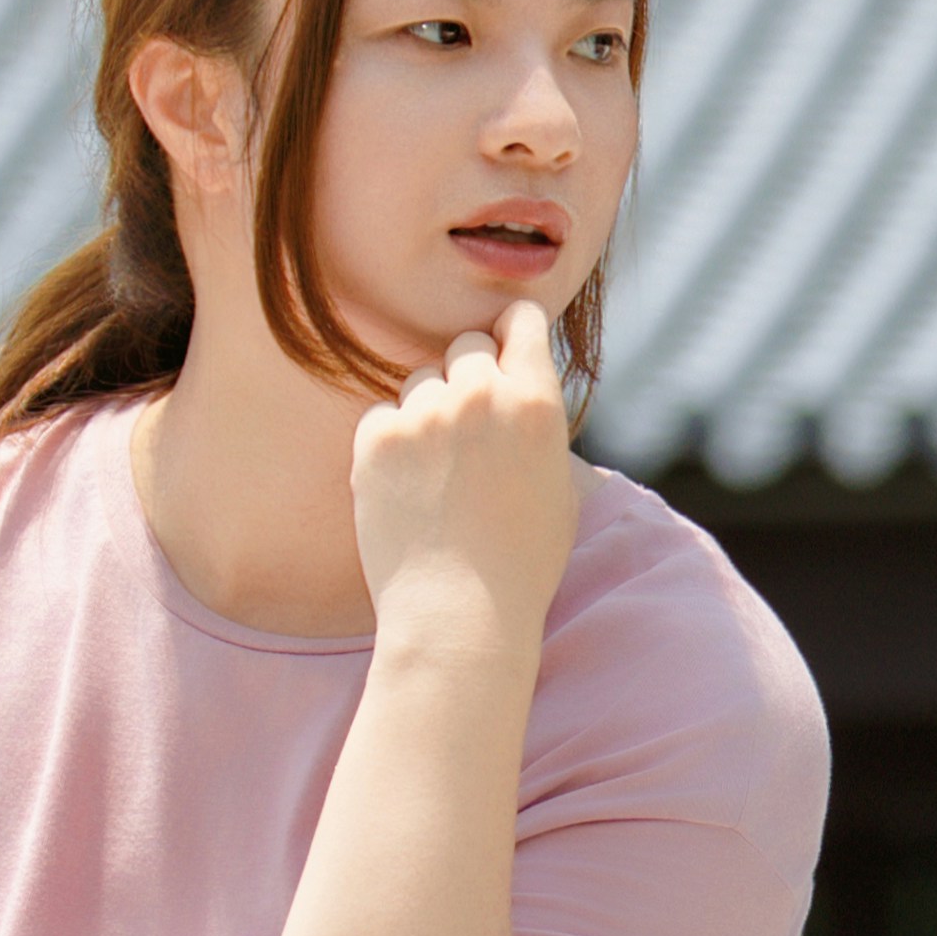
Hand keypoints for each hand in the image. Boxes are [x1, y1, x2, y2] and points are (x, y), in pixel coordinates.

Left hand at [342, 300, 580, 670]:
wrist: (459, 615)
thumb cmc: (521, 563)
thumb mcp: (558, 484)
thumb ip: (538, 423)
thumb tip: (519, 389)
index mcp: (538, 402)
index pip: (521, 320)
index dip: (511, 329)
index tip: (503, 342)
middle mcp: (482, 396)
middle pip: (467, 347)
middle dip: (468, 376)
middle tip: (469, 427)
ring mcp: (425, 414)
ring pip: (420, 382)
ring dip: (428, 413)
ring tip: (440, 477)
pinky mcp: (377, 438)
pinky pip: (382, 416)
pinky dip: (392, 445)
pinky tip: (410, 491)